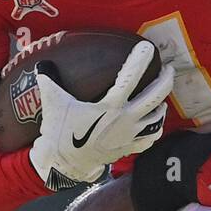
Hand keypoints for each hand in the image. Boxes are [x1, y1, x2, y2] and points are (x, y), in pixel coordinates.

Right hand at [29, 41, 173, 189]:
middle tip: (169, 69)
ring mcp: (129, 135)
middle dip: (165, 80)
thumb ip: (50, 82)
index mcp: (109, 105)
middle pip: (154, 97)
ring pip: (157, 118)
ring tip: (163, 96)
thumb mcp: (54, 103)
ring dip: (162, 104)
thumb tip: (41, 65)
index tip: (148, 47)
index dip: (140, 61)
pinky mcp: (129, 147)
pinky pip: (150, 137)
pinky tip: (156, 121)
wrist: (65, 163)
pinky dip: (156, 128)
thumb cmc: (60, 132)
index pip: (129, 78)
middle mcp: (124, 119)